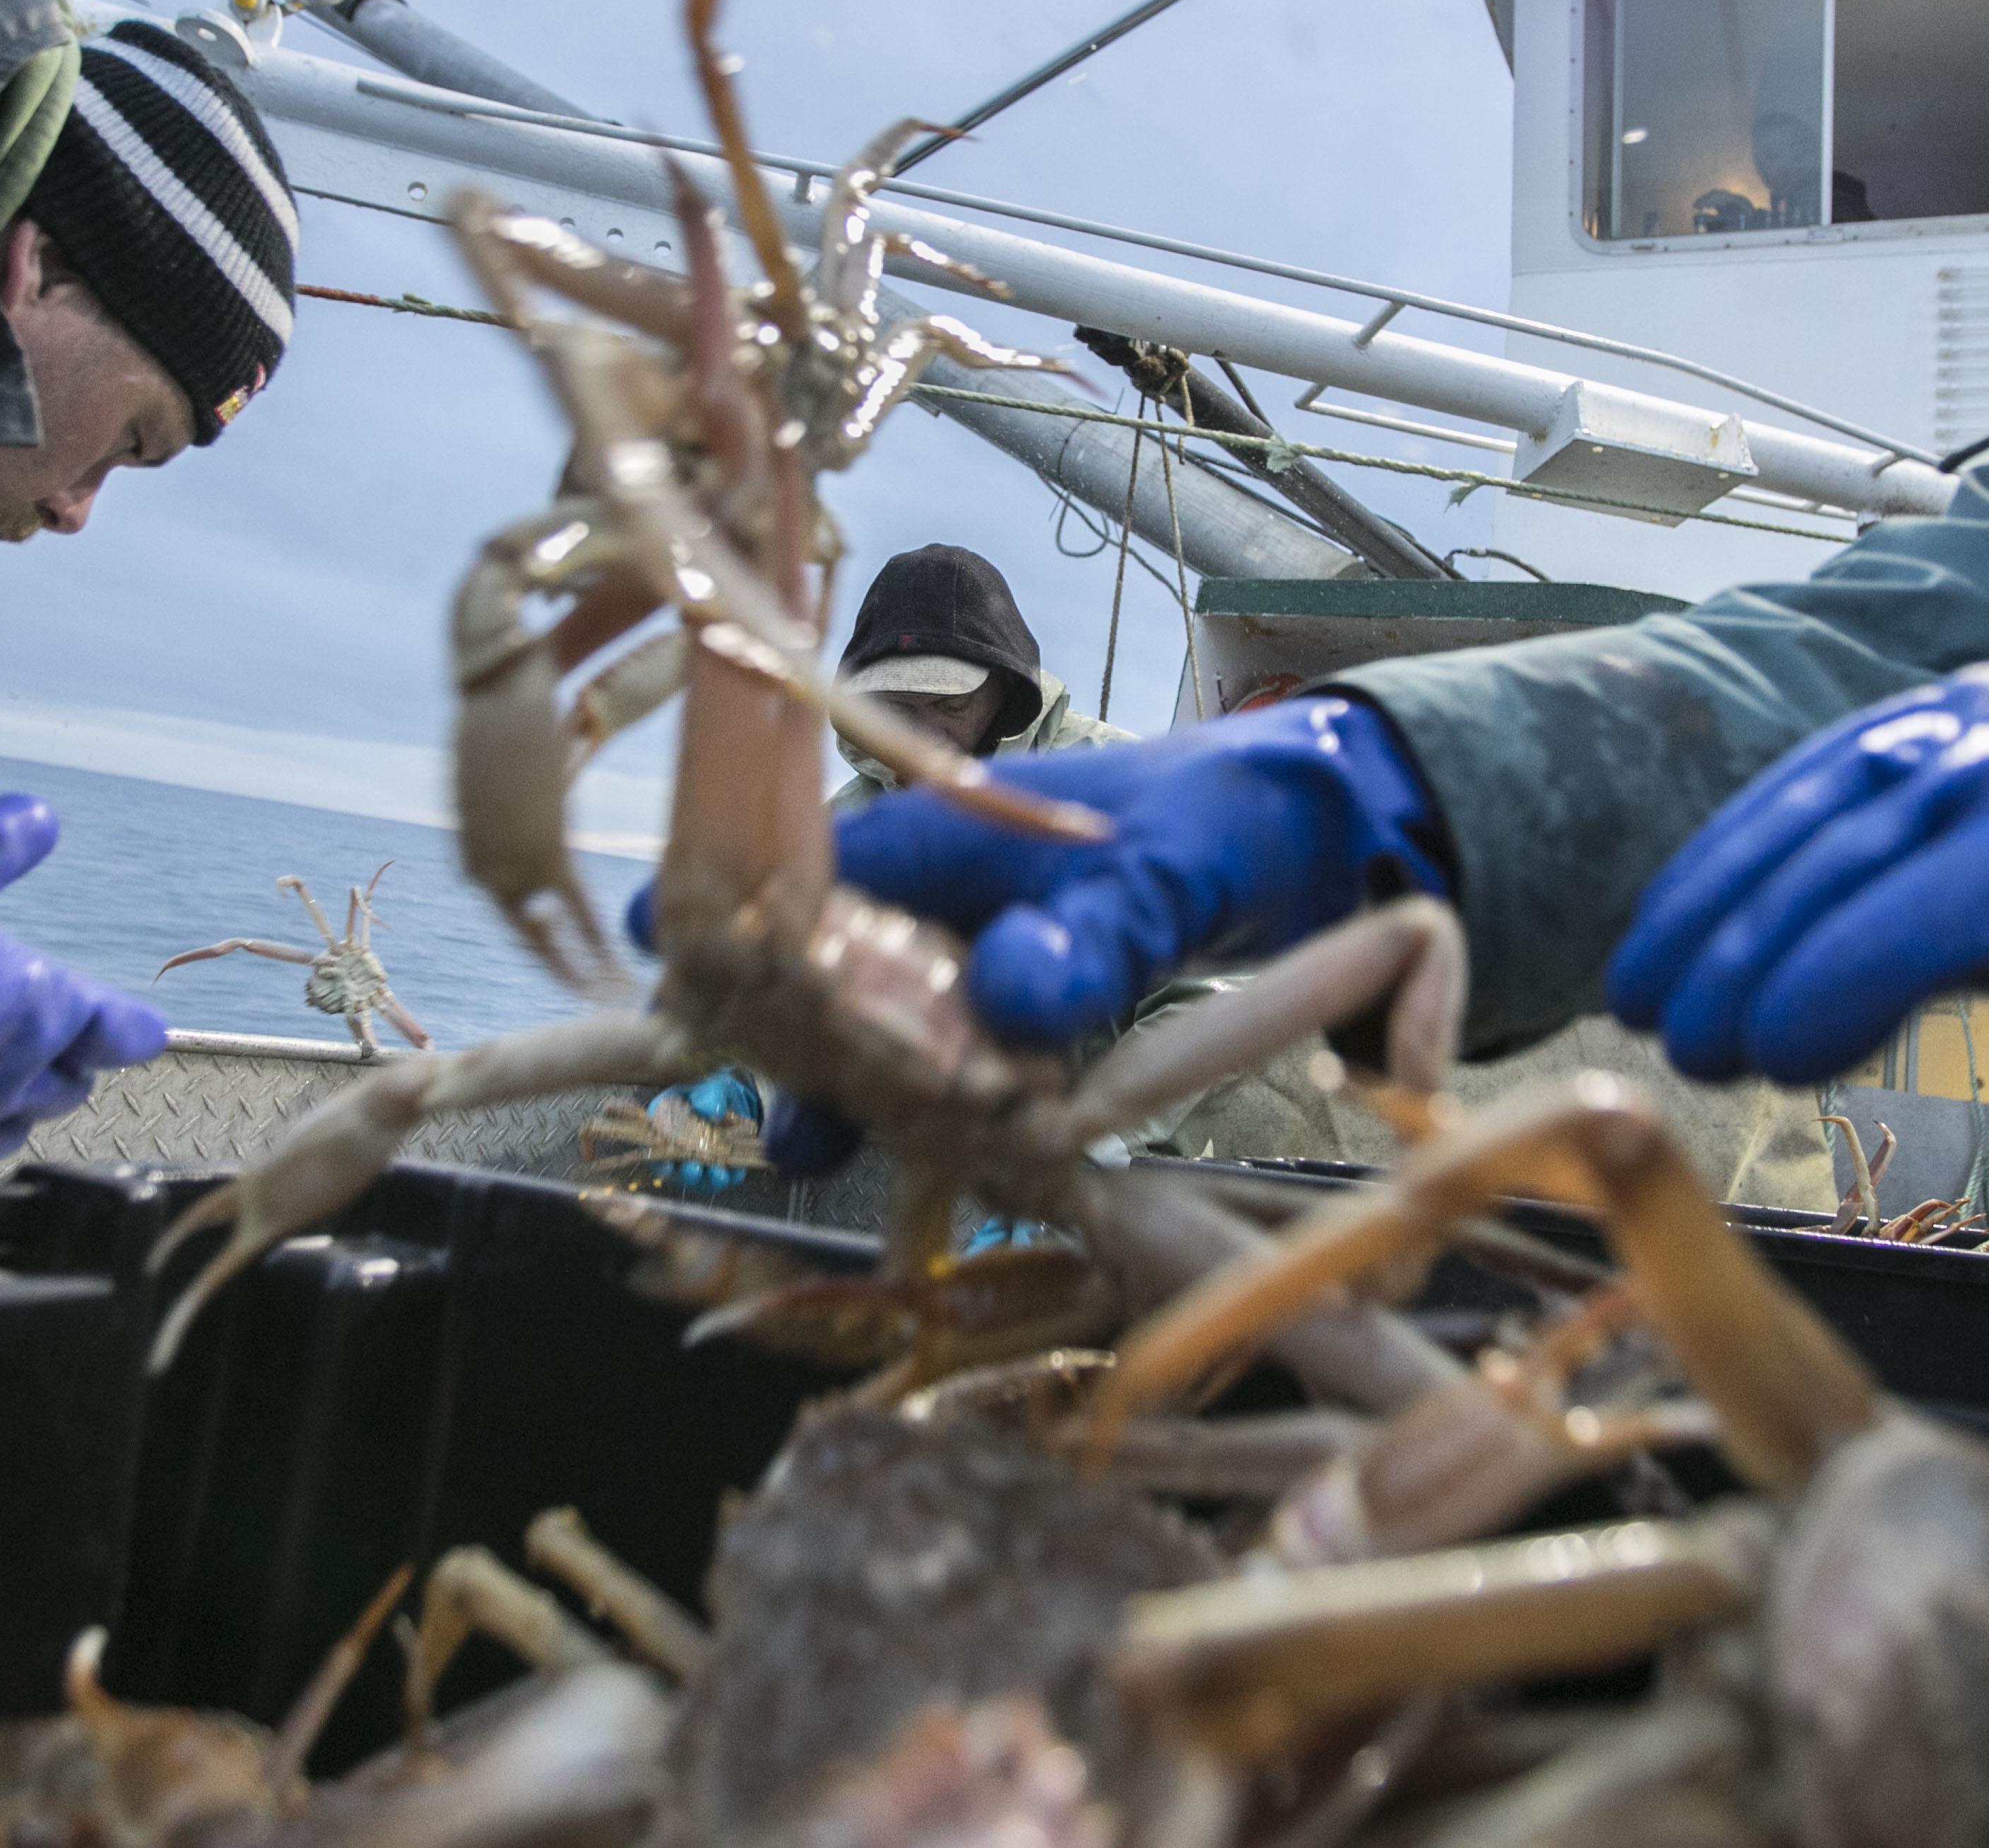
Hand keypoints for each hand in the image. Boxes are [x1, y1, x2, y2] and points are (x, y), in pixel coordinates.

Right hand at [0, 796, 165, 1177]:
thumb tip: (40, 814)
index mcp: (40, 1012)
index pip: (109, 1028)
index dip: (128, 1028)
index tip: (146, 1033)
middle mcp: (5, 1081)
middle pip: (59, 1089)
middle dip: (63, 1071)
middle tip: (66, 1060)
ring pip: (2, 1134)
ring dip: (10, 1115)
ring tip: (5, 1101)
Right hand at [626, 697, 1446, 1176]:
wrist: (1313, 835)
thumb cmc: (1231, 818)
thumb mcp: (1174, 868)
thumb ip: (1099, 931)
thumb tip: (1011, 993)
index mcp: (943, 834)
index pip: (803, 873)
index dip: (731, 928)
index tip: (675, 985)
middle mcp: (938, 901)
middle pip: (823, 976)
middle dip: (794, 1050)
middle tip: (785, 1129)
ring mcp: (974, 964)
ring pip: (880, 1037)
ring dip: (864, 1097)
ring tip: (829, 1160)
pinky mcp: (1018, 1022)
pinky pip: (954, 1076)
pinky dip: (944, 1118)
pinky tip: (945, 1169)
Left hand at [1606, 664, 1988, 1105]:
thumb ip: (1928, 895)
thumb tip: (1795, 980)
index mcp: (1964, 722)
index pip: (1797, 797)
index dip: (1709, 881)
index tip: (1645, 958)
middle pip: (1809, 828)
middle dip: (1711, 926)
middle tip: (1646, 1017)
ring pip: (1857, 860)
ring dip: (1759, 959)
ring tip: (1701, 1046)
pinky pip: (1941, 908)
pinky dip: (1851, 974)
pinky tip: (1796, 1045)